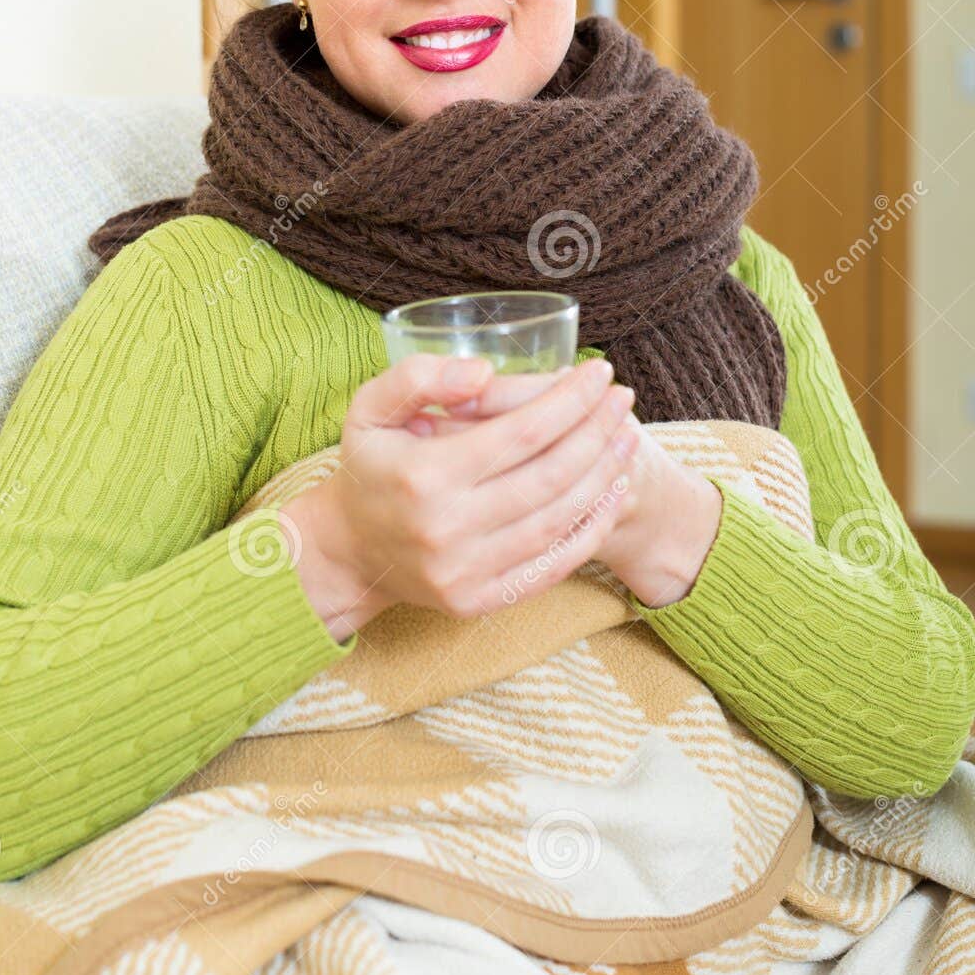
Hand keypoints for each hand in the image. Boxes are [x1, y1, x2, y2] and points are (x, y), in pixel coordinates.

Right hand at [287, 353, 634, 638]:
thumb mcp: (370, 407)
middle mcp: (446, 528)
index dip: (569, 400)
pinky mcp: (478, 601)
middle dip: (596, 432)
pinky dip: (591, 530)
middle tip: (622, 398)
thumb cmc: (370, 466)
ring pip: (557, 520)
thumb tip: (485, 372)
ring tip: (626, 438)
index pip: (522, 432)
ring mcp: (464, 571)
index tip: (598, 373)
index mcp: (423, 476)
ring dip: (603, 476)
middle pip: (549, 475)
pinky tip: (612, 493)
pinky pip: (551, 566)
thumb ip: (419, 377)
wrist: (349, 549)